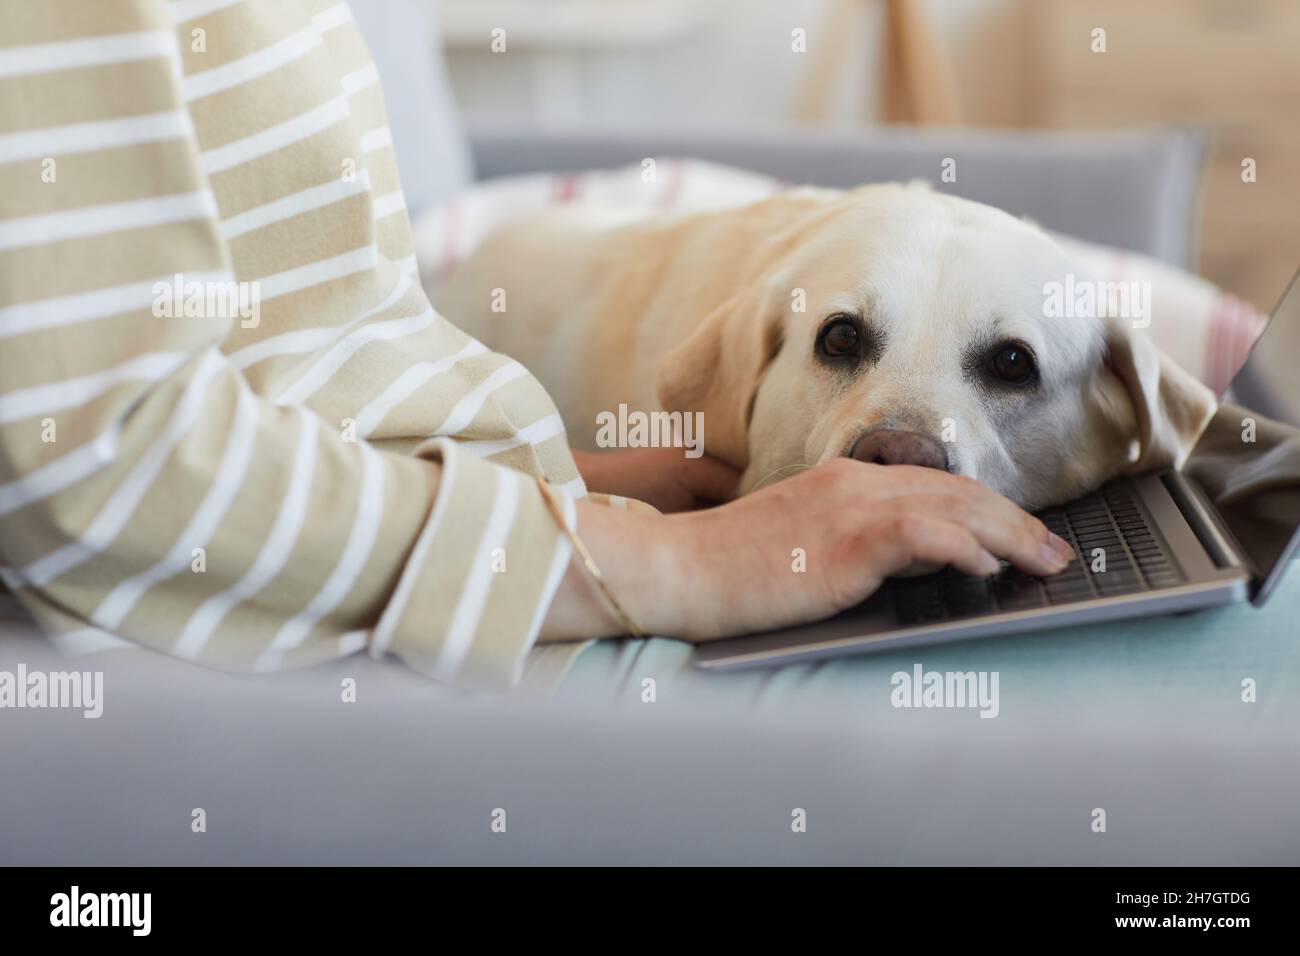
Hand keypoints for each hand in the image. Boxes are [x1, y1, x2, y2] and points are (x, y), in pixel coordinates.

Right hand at [540, 457, 1072, 642]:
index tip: (1022, 535)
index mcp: (842, 483)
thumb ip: (852, 546)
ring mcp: (846, 509)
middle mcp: (851, 485)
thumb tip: (910, 566)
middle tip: (1056, 551)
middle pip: (953, 492)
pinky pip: (915, 535)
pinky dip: (958, 546)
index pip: (932, 487)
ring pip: (948, 508)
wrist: (677, 568)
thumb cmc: (731, 569)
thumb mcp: (801, 548)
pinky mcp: (839, 541)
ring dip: (1007, 534)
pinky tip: (988, 564)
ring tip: (1046, 560)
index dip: (986, 509)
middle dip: (1014, 521)